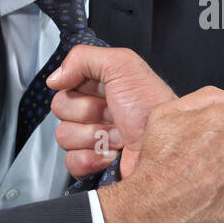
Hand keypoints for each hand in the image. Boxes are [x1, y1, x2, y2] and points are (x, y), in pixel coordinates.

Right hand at [48, 44, 223, 178]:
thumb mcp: (124, 65)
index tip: (105, 91)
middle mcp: (97, 111)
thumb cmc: (153, 108)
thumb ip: (84, 58)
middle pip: (61, 108)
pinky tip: (111, 155)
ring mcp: (94, 139)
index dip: (81, 87)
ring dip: (92, 136)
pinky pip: (71, 162)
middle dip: (88, 112)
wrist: (169, 151)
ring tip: (117, 136)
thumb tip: (54, 78)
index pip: (66, 83)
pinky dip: (91, 159)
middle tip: (113, 114)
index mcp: (102, 87)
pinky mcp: (93, 165)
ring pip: (64, 136)